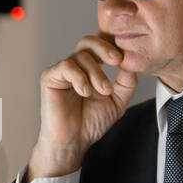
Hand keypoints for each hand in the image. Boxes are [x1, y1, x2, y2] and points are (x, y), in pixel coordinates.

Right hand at [26, 34, 137, 181]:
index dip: (113, 44)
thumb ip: (126, 82)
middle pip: (89, 41)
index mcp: (91, 68)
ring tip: (103, 91)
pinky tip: (85, 91)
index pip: (101, 45)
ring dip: (96, 72)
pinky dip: (79, 77)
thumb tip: (132, 62)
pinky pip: (66, 66)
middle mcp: (76, 66)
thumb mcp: (117, 101)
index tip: (126, 56)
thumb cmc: (91, 123)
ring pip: (81, 55)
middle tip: (117, 60)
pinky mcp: (50, 77)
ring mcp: (62, 70)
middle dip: (105, 48)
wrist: (73, 141)